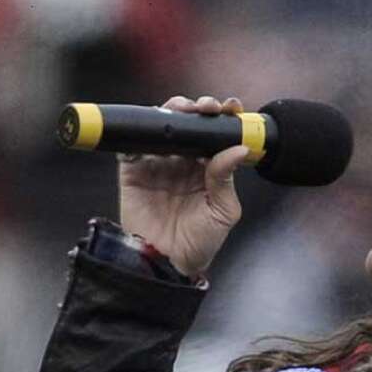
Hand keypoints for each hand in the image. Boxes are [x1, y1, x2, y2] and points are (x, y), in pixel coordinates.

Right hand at [117, 95, 248, 279]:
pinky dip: (138, 131)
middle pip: (189, 124)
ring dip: (171, 112)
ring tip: (183, 110)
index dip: (223, 117)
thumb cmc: (200, 242)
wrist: (167, 263)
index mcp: (208, 167)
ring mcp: (157, 163)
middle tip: (207, 107)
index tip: (231, 107)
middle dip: (198, 108)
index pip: (216, 135)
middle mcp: (183, 161)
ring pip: (162, 126)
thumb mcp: (222, 211)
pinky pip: (132, 144)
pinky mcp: (133, 170)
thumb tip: (238, 147)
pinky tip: (152, 125)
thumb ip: (226, 178)